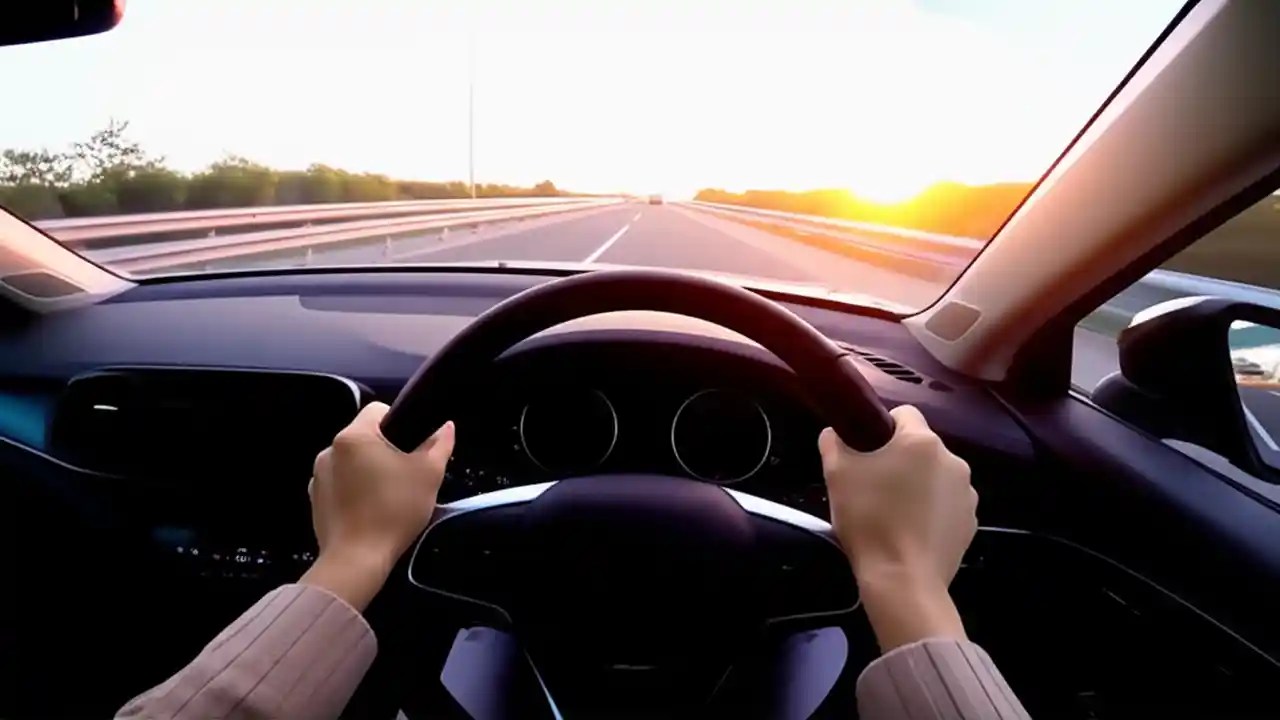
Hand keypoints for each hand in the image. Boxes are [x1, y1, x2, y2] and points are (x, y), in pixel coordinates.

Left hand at [301, 402, 454, 609]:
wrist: (356, 561)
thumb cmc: (393, 511)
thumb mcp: (428, 475)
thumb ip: (440, 445)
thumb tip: (445, 426)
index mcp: (353, 437)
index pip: (378, 410)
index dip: (401, 422)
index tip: (414, 448)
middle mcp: (329, 450)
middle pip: (365, 437)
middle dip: (386, 450)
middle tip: (407, 475)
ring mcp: (317, 476)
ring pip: (352, 462)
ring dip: (368, 470)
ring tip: (388, 496)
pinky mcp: (315, 500)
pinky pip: (340, 484)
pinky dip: (354, 491)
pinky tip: (369, 511)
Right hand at [819, 405, 976, 650]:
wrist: (902, 579)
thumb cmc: (868, 520)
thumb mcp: (836, 474)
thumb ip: (834, 441)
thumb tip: (836, 433)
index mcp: (922, 441)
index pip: (903, 414)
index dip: (881, 428)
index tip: (865, 452)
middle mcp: (953, 460)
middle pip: (920, 447)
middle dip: (900, 459)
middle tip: (873, 485)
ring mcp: (967, 493)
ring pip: (935, 475)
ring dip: (918, 484)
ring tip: (893, 512)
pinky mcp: (971, 521)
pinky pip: (947, 504)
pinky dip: (932, 510)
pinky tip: (911, 531)